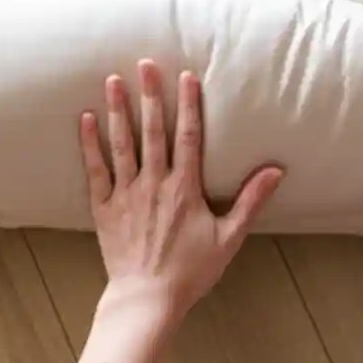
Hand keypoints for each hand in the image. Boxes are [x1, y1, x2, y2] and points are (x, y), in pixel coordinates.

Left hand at [79, 59, 284, 322]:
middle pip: (152, 131)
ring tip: (114, 80)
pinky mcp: (104, 208)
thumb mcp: (229, 238)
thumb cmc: (192, 271)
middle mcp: (154, 184)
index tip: (186, 76)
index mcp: (184, 188)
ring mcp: (126, 194)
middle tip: (145, 63)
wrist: (147, 299)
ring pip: (121, 144)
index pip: (188, 136)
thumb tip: (276, 172)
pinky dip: (90, 144)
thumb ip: (251, 201)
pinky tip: (86, 119)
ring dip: (118, 110)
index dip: (188, 104)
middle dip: (149, 95)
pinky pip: (96, 170)